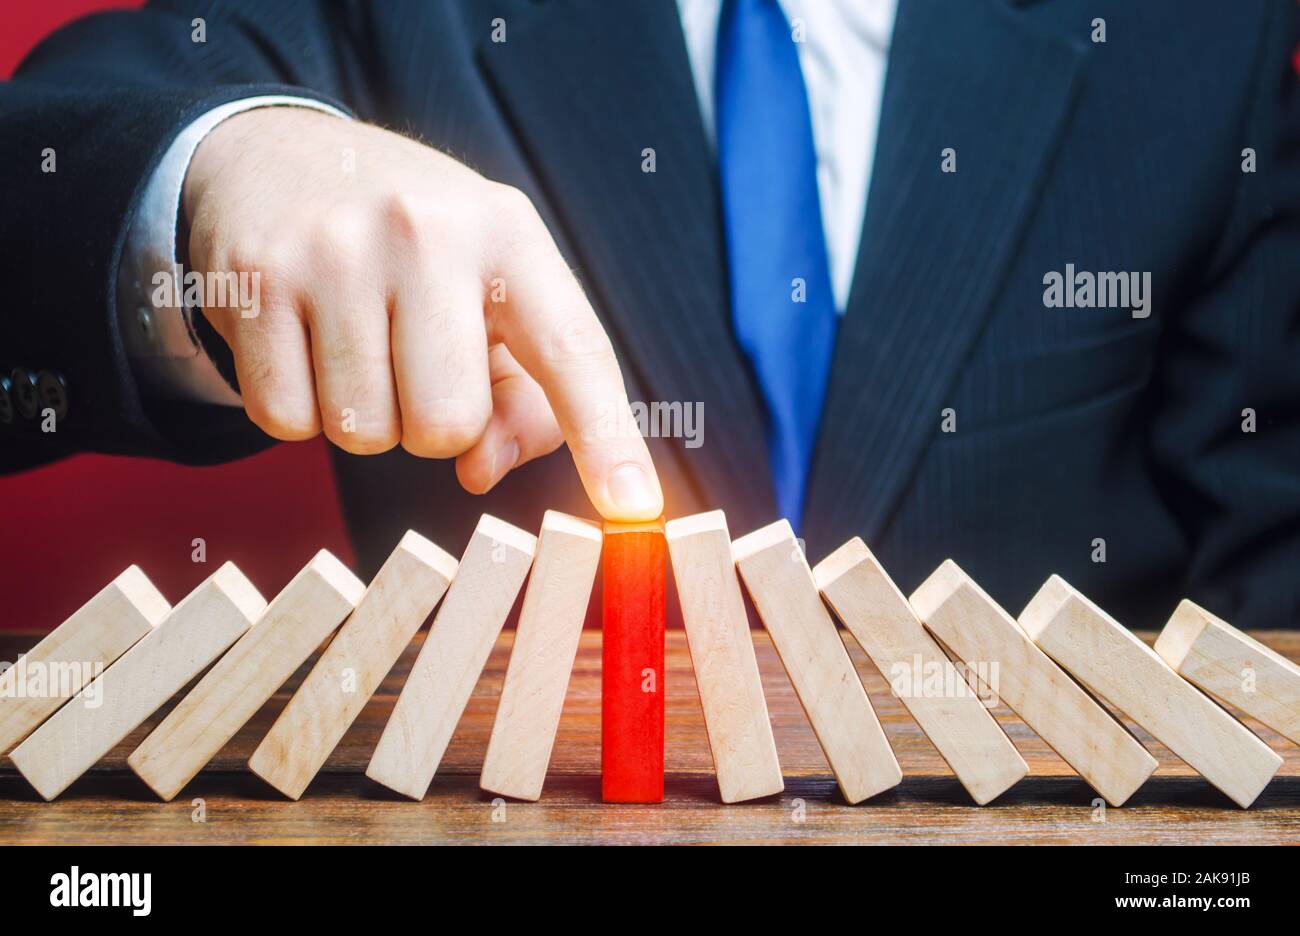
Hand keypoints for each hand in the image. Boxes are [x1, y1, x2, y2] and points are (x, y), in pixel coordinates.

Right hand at [182, 107, 661, 519]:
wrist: (283, 156)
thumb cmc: (415, 249)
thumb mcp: (494, 292)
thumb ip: (523, 397)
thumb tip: (481, 472)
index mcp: (509, 234)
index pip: (571, 352)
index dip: (606, 439)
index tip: (636, 508)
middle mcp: (426, 232)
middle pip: (446, 427)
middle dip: (433, 426)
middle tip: (414, 363)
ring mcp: (333, 252)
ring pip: (364, 433)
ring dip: (366, 418)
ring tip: (358, 344)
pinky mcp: (254, 280)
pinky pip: (285, 422)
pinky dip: (299, 411)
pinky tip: (302, 345)